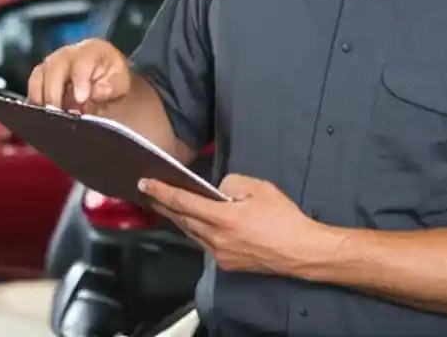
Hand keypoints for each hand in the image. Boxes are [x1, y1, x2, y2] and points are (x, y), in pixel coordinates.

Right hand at [27, 38, 131, 111]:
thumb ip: (111, 87)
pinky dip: (35, 102)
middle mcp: (67, 53)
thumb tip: (97, 92)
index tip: (81, 100)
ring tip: (51, 118)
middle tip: (60, 114)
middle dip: (55, 92)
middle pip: (54, 68)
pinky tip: (43, 117)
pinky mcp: (41, 75)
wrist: (102, 73)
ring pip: (38, 76)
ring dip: (42, 98)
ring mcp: (51, 63)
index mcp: (91, 50)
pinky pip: (32, 86)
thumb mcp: (120, 82)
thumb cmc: (111, 77)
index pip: (81, 63)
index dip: (79, 81)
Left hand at [139, 174, 340, 274]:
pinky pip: (203, 243)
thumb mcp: (258, 188)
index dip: (161, 192)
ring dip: (177, 219)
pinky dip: (194, 231)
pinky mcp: (227, 263)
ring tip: (165, 206)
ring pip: (191, 233)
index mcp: (222, 218)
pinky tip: (192, 223)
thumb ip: (231, 184)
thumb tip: (217, 190)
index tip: (145, 184)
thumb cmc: (283, 217)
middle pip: (181, 219)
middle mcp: (215, 238)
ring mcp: (220, 253)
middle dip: (162, 205)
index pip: (183, 202)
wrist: (301, 251)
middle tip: (147, 193)